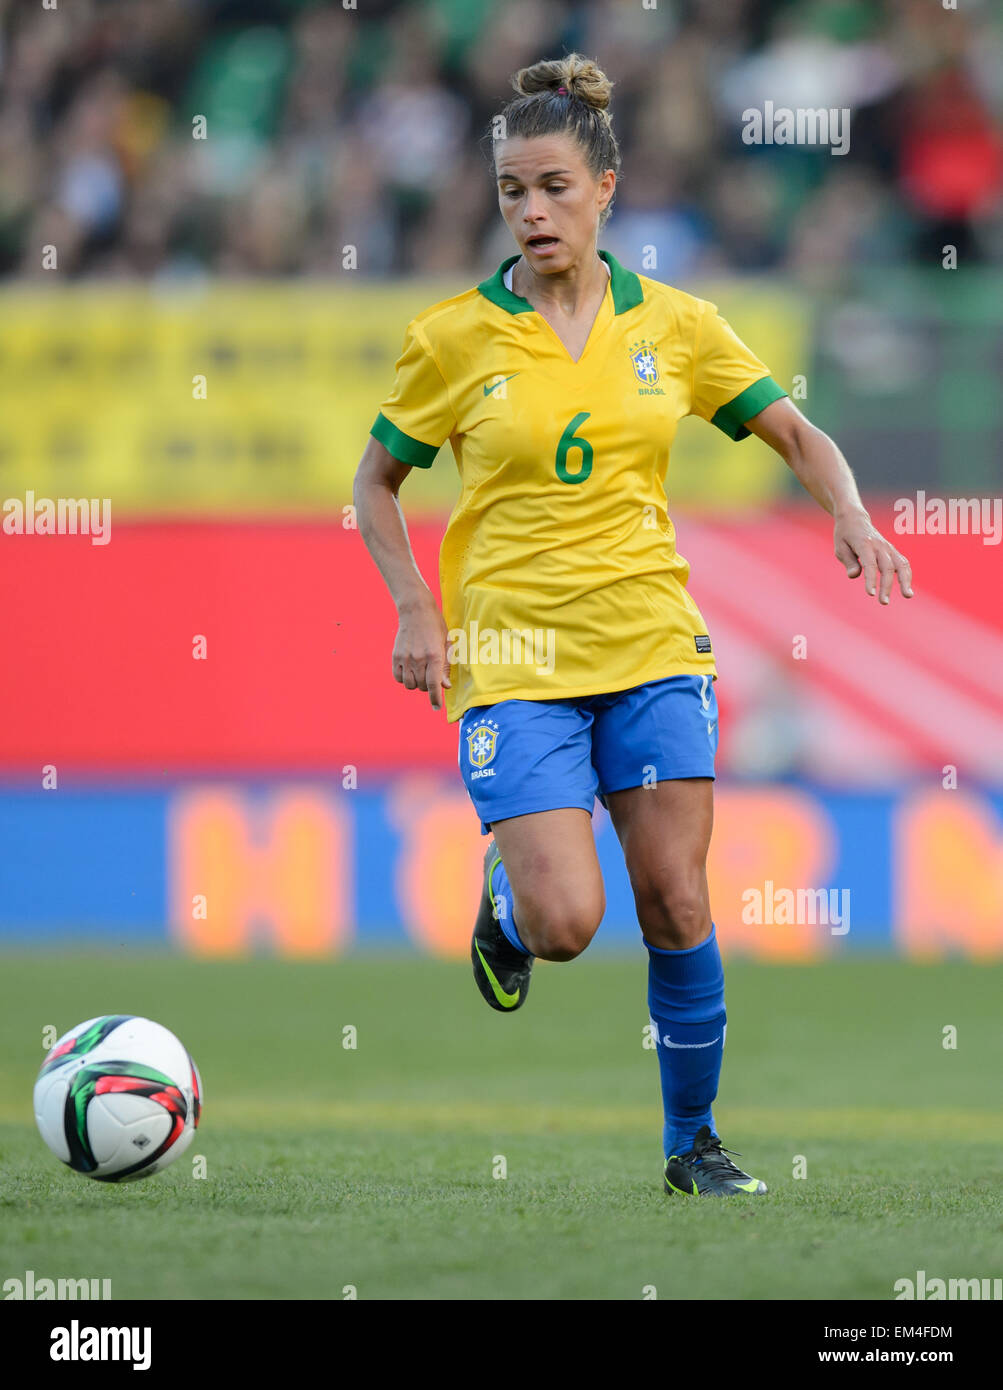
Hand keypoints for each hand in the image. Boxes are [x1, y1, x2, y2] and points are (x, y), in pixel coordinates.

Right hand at [392, 595, 451, 709]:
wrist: (416, 610)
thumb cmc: (435, 626)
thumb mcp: (446, 644)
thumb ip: (445, 667)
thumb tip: (445, 686)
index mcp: (434, 655)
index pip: (433, 684)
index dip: (436, 699)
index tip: (437, 707)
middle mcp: (419, 658)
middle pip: (421, 686)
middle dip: (428, 687)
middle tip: (431, 676)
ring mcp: (405, 658)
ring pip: (409, 684)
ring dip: (416, 684)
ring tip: (420, 673)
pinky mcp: (396, 656)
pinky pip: (398, 677)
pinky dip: (404, 679)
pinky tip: (409, 671)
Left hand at [834, 508, 912, 603]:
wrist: (854, 518)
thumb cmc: (845, 535)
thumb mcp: (840, 547)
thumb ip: (848, 561)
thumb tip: (854, 575)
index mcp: (864, 544)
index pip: (869, 564)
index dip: (871, 579)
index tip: (871, 593)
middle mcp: (879, 545)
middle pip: (887, 567)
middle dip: (886, 585)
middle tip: (884, 602)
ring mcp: (888, 547)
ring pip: (901, 563)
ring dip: (905, 580)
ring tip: (908, 595)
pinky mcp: (892, 551)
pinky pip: (903, 563)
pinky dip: (907, 575)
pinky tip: (907, 589)